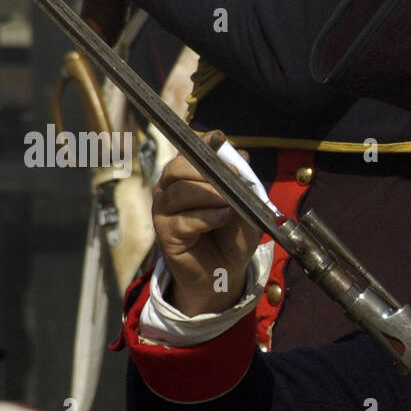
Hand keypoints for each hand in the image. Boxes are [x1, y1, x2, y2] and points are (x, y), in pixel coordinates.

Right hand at [151, 132, 261, 315]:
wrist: (225, 271)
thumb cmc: (232, 236)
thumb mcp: (246, 208)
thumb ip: (243, 184)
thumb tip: (242, 158)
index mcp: (188, 176)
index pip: (190, 151)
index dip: (204, 143)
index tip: (220, 139)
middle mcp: (170, 188)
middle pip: (178, 167)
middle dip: (208, 171)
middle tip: (234, 180)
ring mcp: (164, 210)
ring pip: (180, 191)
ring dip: (210, 195)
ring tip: (231, 204)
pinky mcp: (164, 232)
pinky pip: (183, 220)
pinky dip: (207, 217)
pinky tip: (224, 218)